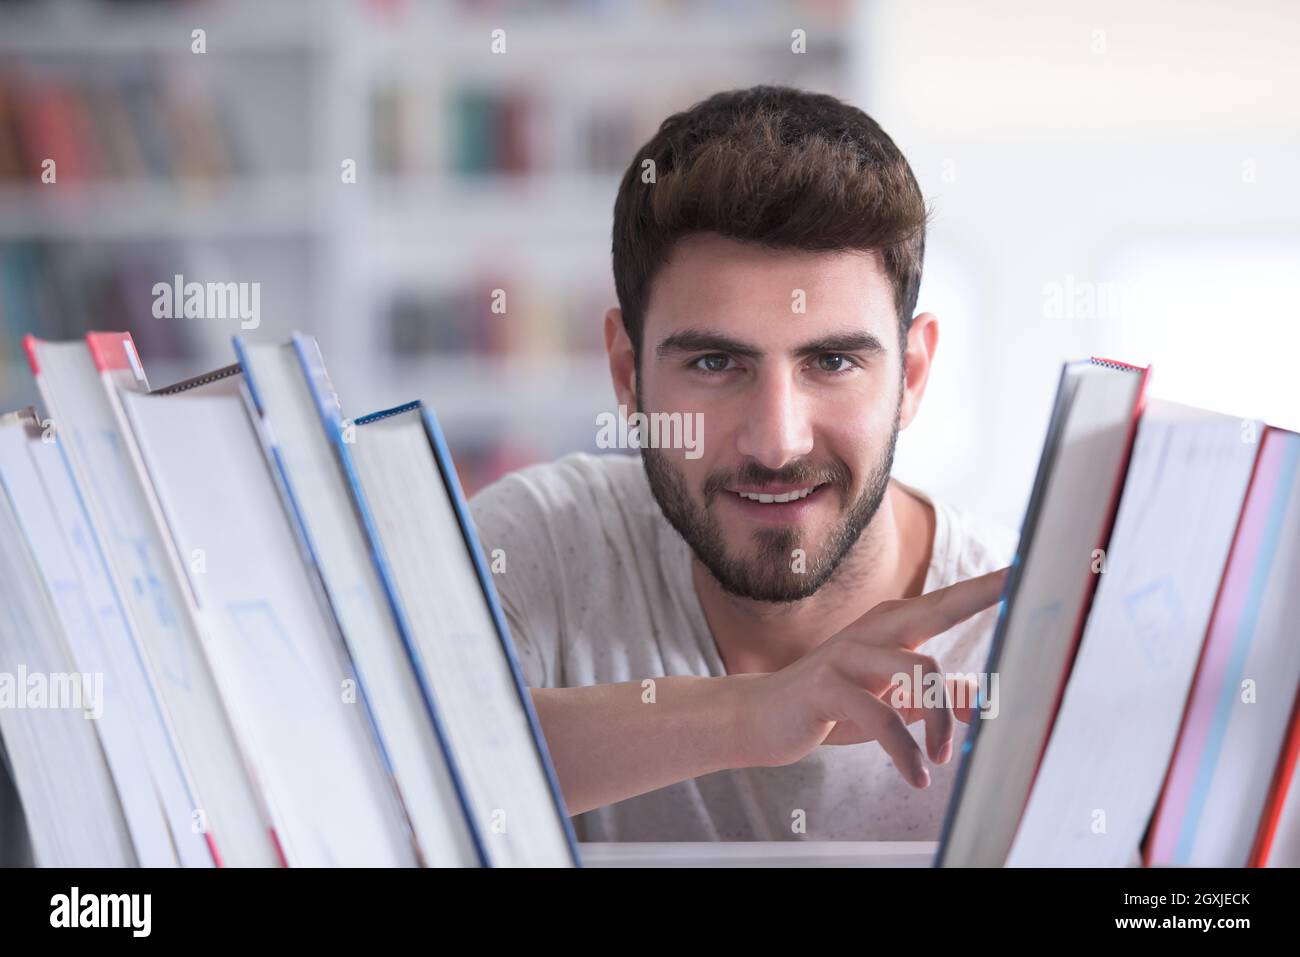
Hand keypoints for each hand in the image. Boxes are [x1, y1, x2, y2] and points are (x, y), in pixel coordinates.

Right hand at [732, 567, 1008, 787]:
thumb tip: (981, 701)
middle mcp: (872, 631)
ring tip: (939, 759)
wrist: (760, 719)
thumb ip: (932, 697)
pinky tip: (916, 777)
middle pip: (936, 607)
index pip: (946, 602)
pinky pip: (882, 718)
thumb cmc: (831, 706)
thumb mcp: (889, 702)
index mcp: (890, 630)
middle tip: (1019, 583)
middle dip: (979, 593)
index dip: (987, 586)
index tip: (1028, 566)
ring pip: (919, 671)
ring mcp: (847, 654)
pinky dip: (905, 753)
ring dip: (941, 723)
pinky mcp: (827, 687)